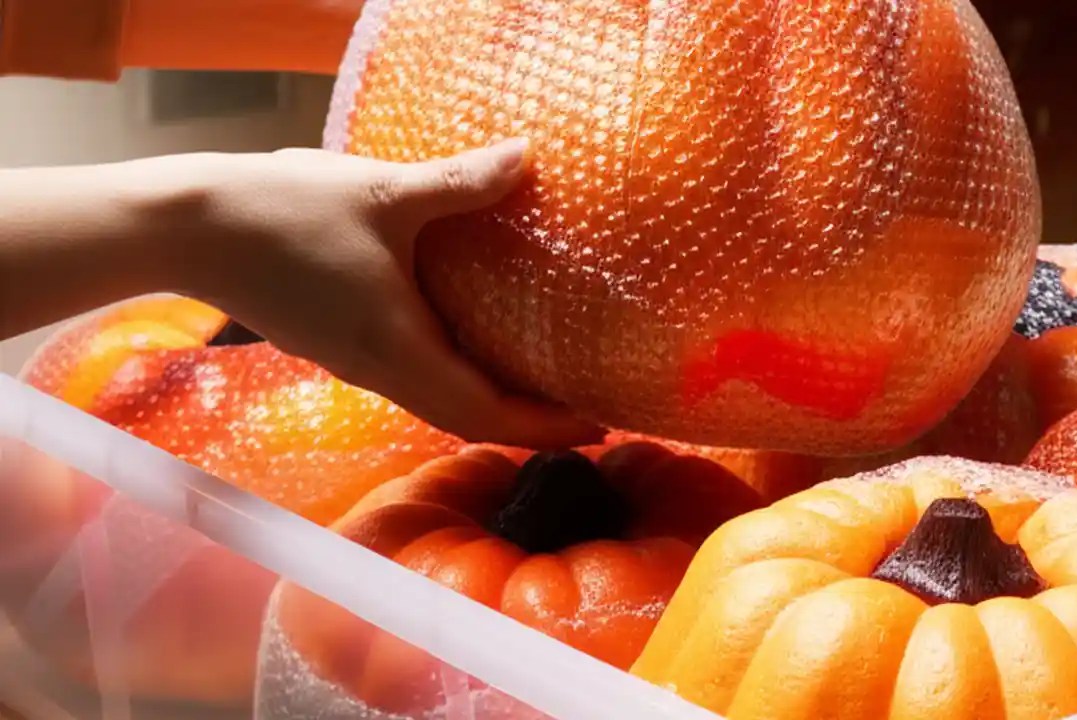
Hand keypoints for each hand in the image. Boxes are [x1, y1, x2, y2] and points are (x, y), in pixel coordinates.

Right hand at [172, 140, 603, 448]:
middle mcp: (381, 372)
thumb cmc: (283, 213)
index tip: (600, 428)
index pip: (488, 414)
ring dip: (492, 408)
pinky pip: (412, 381)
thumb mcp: (382, 193)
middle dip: (530, 427)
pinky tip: (470, 346)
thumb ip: (459, 183)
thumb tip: (527, 157)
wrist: (187, 228)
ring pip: (437, 405)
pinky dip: (455, 381)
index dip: (547, 428)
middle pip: (467, 421)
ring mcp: (355, 364)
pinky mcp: (338, 346)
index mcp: (400, 350)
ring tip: (541, 387)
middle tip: (585, 415)